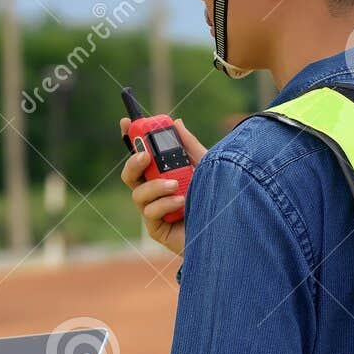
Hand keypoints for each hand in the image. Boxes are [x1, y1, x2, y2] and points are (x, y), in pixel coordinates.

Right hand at [120, 117, 206, 255]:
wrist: (227, 232)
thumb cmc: (216, 199)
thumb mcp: (206, 167)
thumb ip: (190, 147)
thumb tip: (177, 123)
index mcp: (163, 174)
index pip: (142, 155)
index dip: (131, 138)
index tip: (126, 122)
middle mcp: (155, 192)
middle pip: (130, 174)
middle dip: (133, 162)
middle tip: (145, 156)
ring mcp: (154, 210)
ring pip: (138, 193)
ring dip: (155, 186)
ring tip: (176, 185)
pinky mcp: (156, 228)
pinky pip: (149, 212)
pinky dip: (164, 203)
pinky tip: (181, 202)